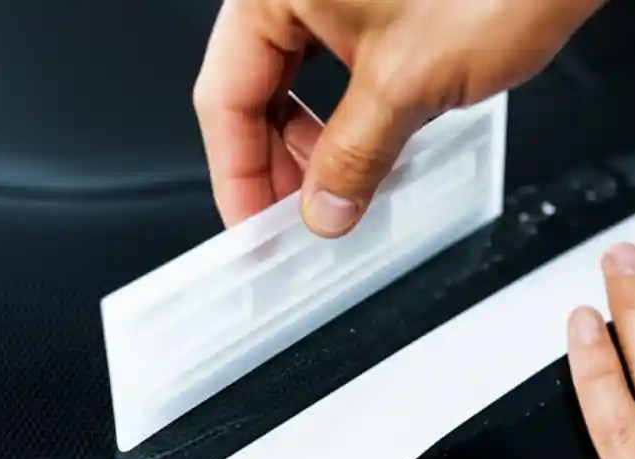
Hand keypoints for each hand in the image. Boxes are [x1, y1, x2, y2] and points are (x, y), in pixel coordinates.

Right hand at [194, 0, 603, 236]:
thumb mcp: (409, 85)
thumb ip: (354, 155)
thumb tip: (324, 206)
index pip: (225, 92)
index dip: (237, 172)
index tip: (253, 227)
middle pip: (257, 83)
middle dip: (282, 158)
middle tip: (304, 217)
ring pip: (302, 74)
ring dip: (322, 137)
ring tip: (348, 187)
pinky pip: (342, 56)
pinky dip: (354, 106)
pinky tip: (376, 145)